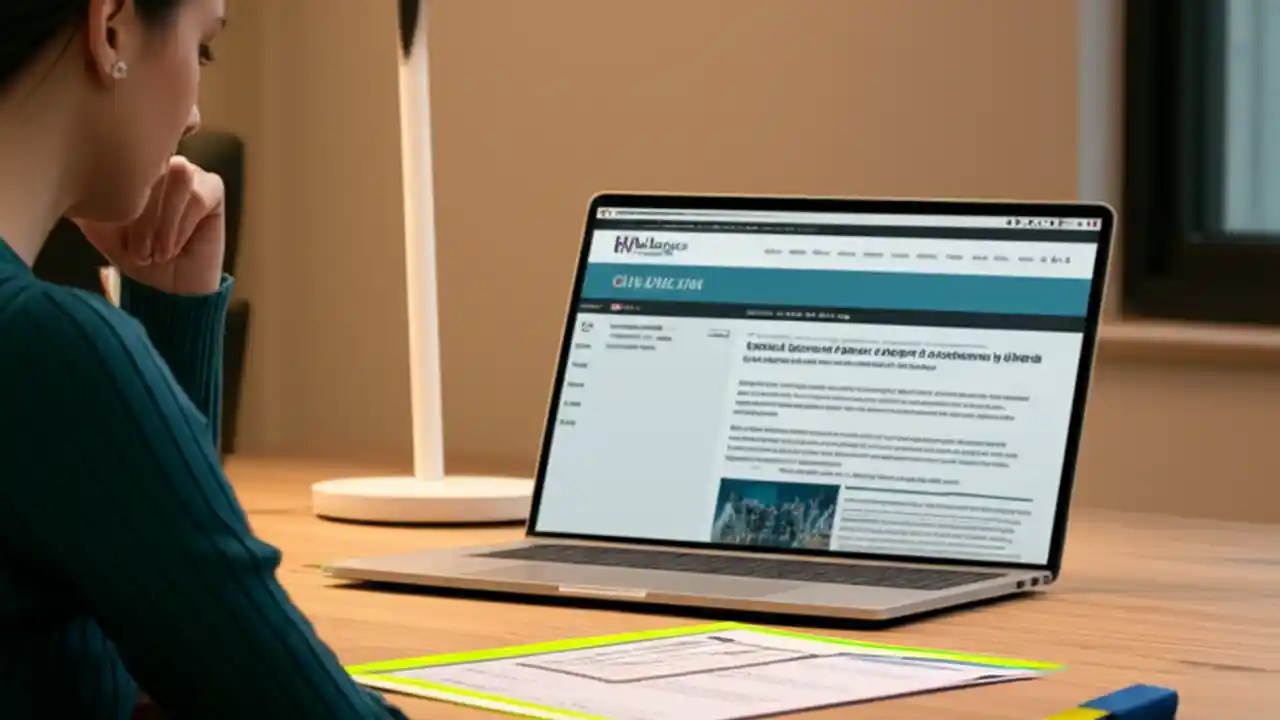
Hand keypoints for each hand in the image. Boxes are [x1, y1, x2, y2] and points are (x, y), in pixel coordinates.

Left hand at [74, 156, 226, 295]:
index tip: (116, 239)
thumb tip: (78, 181)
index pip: (120, 159)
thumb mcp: (103, 230)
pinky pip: (196, 196)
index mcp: (130, 166)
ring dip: (162, 221)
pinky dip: (180, 227)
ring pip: (176, 178)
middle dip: (141, 217)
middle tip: (138, 253)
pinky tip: (171, 249)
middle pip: (149, 168)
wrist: (171, 288)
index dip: (118, 200)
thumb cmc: (138, 256)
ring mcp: (187, 171)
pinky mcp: (212, 187)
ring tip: (156, 252)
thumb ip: (90, 204)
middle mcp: (158, 162)